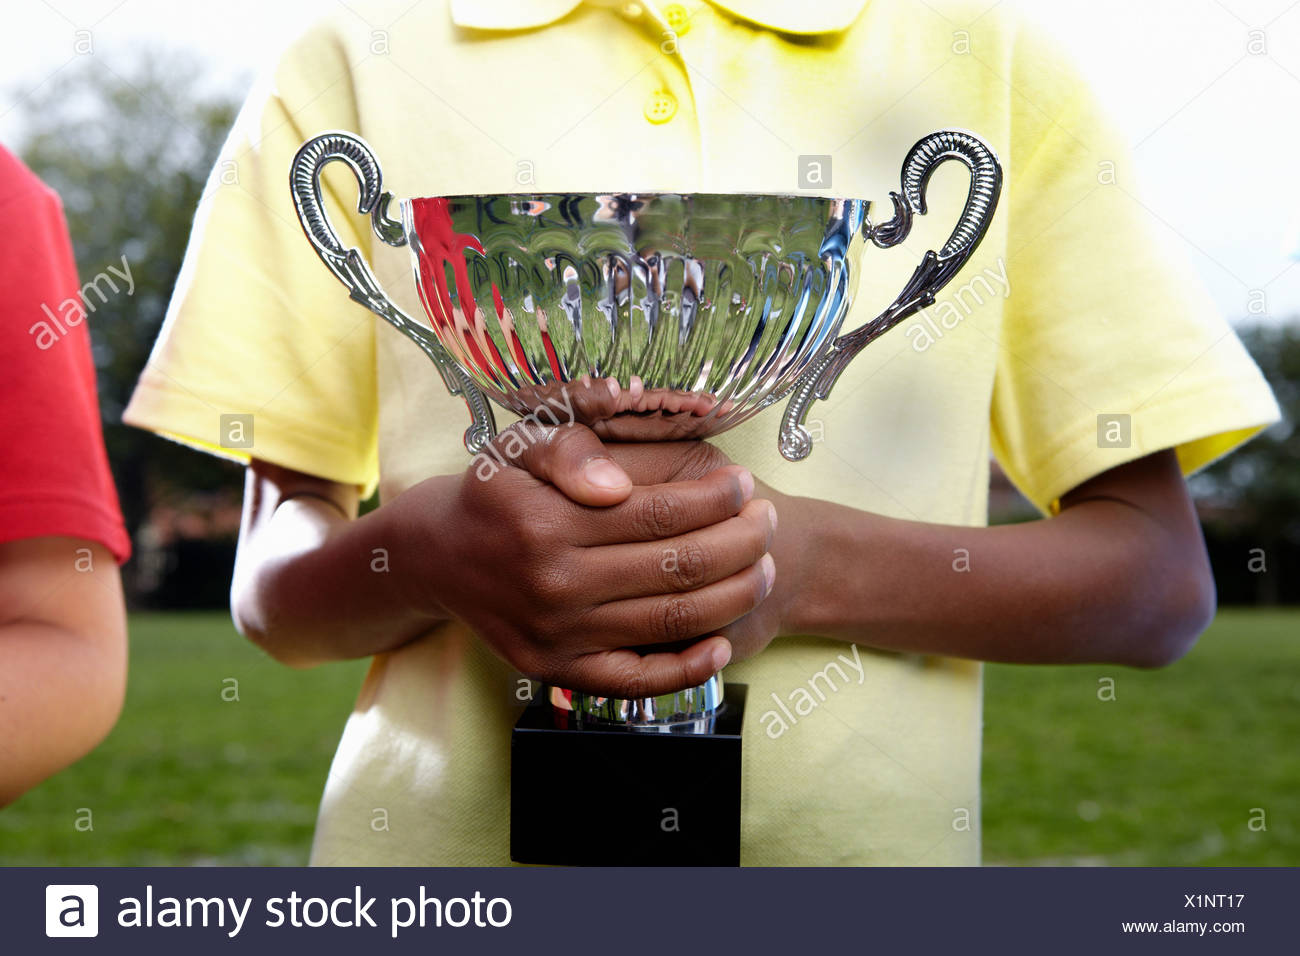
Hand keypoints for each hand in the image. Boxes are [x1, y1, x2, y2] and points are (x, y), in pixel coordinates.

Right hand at [393, 421, 776, 697]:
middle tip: (766, 523)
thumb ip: (571, 449)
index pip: (660, 512)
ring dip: (733, 596)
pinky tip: (722, 642)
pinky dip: (688, 668)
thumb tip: (615, 487)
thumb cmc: (496, 493)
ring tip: (764, 568)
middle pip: (677, 567)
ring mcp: (556, 634)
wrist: (438, 557)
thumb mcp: (520, 446)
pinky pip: (635, 680)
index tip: (743, 484)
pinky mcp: (556, 671)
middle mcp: (552, 582)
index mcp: (547, 521)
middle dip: (740, 543)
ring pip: (670, 620)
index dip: (715, 499)